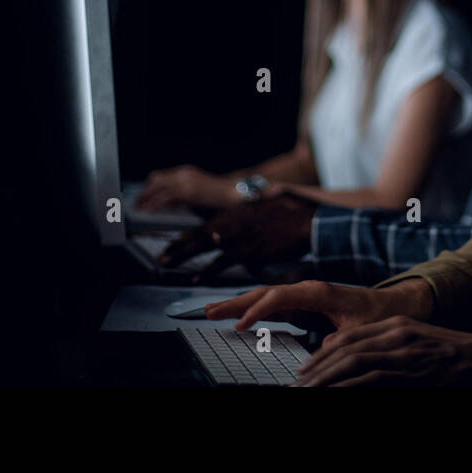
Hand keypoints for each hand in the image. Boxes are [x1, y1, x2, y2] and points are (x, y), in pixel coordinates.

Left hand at [134, 165, 237, 210]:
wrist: (234, 193)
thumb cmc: (219, 195)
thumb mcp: (197, 192)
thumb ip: (181, 196)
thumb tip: (165, 205)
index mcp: (185, 172)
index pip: (160, 176)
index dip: (148, 187)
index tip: (141, 197)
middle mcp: (183, 173)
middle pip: (155, 179)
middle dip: (144, 192)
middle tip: (137, 204)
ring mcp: (186, 181)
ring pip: (157, 186)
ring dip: (146, 198)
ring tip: (140, 209)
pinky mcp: (188, 191)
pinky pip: (165, 197)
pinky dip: (154, 204)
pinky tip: (150, 211)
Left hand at [156, 194, 316, 277]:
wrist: (308, 221)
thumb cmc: (297, 210)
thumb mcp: (276, 200)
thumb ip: (265, 203)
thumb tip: (270, 195)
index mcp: (239, 211)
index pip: (208, 224)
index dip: (191, 235)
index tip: (176, 243)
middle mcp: (234, 221)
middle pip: (200, 234)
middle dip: (179, 246)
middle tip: (163, 256)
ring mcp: (240, 236)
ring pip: (204, 246)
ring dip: (184, 256)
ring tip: (168, 264)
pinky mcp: (248, 251)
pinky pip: (223, 263)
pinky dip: (208, 271)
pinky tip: (196, 278)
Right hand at [203, 278, 433, 335]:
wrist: (394, 305)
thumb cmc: (379, 316)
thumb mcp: (361, 331)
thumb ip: (340, 339)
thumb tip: (320, 350)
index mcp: (319, 291)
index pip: (280, 296)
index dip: (258, 310)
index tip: (239, 325)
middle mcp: (308, 289)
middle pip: (265, 293)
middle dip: (236, 302)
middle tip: (208, 311)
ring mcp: (304, 295)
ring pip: (265, 298)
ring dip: (239, 304)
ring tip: (212, 311)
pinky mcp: (304, 303)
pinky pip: (273, 305)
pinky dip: (253, 310)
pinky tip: (238, 316)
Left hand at [292, 318, 471, 386]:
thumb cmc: (456, 355)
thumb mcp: (421, 343)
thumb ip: (393, 348)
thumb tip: (366, 366)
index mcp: (396, 324)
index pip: (350, 336)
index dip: (324, 352)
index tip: (307, 367)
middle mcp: (394, 332)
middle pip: (344, 348)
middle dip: (317, 368)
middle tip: (298, 383)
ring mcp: (401, 350)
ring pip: (351, 363)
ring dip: (324, 379)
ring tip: (306, 391)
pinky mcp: (408, 369)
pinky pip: (369, 378)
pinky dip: (346, 387)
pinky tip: (332, 394)